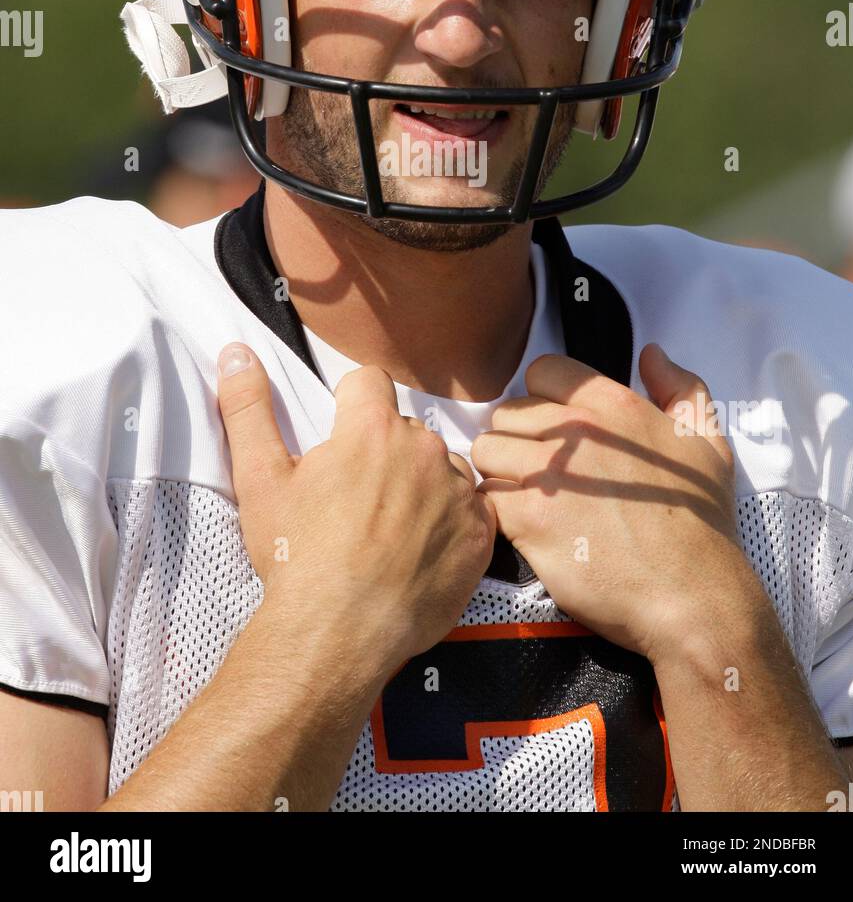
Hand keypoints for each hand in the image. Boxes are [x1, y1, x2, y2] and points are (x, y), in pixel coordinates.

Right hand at [217, 343, 496, 671]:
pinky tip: (419, 552)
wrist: (338, 635)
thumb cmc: (298, 558)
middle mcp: (424, 450)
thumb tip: (236, 353)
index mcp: (372, 428)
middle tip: (356, 501)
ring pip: (440, 470)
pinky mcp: (480, 534)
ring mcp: (458, 492)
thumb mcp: (260, 479)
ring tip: (388, 532)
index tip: (339, 440)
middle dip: (384, 454)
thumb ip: (249, 408)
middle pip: (405, 431)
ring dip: (421, 488)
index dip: (350, 406)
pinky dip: (450, 526)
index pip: (369, 382)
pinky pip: (471, 511)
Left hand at [471, 343, 746, 663]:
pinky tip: (521, 526)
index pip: (541, 372)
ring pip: (486, 451)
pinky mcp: (527, 520)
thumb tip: (652, 354)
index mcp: (610, 404)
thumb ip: (681, 389)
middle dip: (517, 439)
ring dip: (499, 473)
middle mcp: (573, 432)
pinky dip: (495, 511)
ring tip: (525, 498)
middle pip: (506, 413)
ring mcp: (546, 475)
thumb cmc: (701, 524)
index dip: (544, 400)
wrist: (691, 595)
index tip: (556, 432)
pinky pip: (485, 497)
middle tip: (540, 472)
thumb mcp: (708, 443)